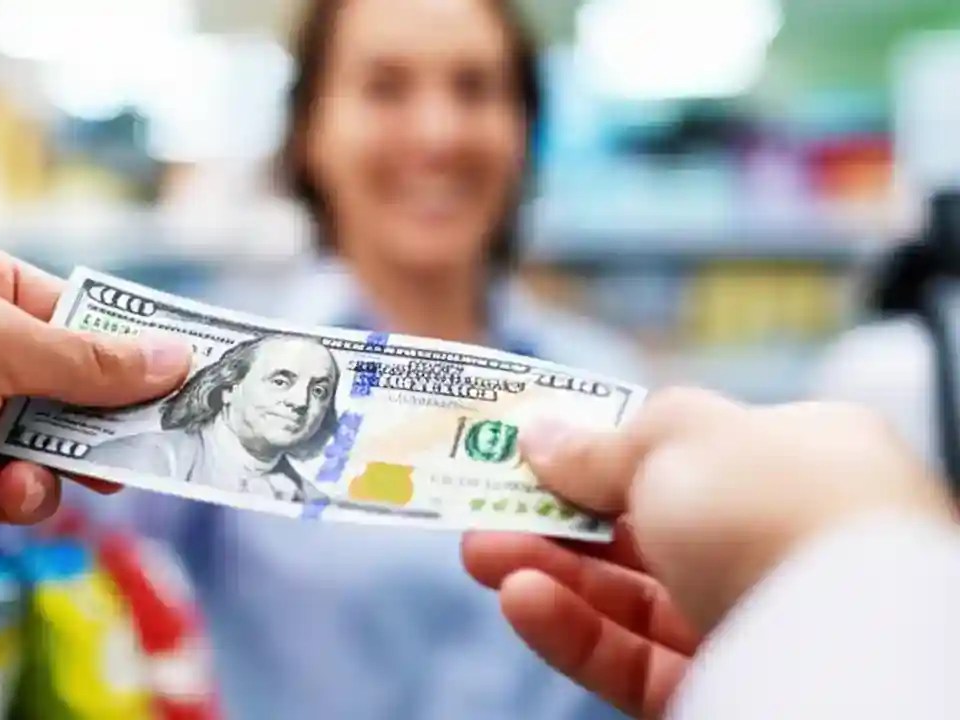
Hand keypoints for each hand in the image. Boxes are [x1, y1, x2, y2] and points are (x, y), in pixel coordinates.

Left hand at [0, 231, 189, 579]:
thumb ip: (85, 362)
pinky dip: (22, 497)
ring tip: (75, 477)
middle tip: (156, 442)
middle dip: (105, 415)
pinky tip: (18, 498)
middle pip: (66, 381)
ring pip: (42, 442)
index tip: (189, 377)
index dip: (130, 348)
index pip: (74, 312)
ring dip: (63, 463)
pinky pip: (3, 488)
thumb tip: (171, 358)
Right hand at [462, 388, 952, 717]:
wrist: (853, 642)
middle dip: (554, 514)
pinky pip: (634, 659)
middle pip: (643, 527)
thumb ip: (601, 443)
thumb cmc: (777, 508)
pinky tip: (520, 599)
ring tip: (480, 552)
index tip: (529, 446)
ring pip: (629, 598)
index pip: (683, 450)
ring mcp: (753, 621)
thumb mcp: (677, 440)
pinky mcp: (723, 689)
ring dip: (548, 571)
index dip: (600, 446)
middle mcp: (778, 540)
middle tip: (482, 501)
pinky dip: (572, 629)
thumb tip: (538, 436)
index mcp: (794, 459)